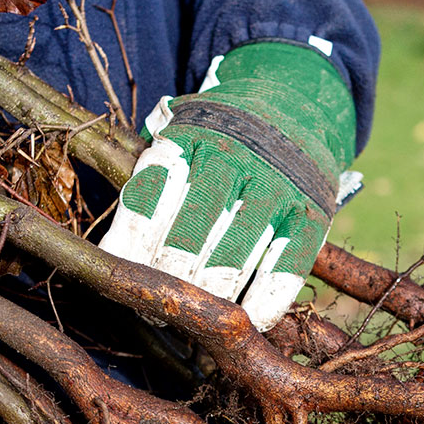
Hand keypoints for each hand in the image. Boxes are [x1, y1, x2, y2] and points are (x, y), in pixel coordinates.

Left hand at [98, 40, 360, 330]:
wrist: (295, 105)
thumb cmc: (220, 136)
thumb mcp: (179, 130)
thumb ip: (148, 175)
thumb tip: (113, 250)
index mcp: (188, 138)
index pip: (149, 199)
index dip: (131, 245)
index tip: (122, 275)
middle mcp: (231, 158)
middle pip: (188, 236)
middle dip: (168, 279)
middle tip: (158, 306)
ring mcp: (275, 186)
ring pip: (232, 258)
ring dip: (208, 299)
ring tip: (196, 318)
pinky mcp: (311, 212)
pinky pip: (285, 266)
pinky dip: (265, 301)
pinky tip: (249, 318)